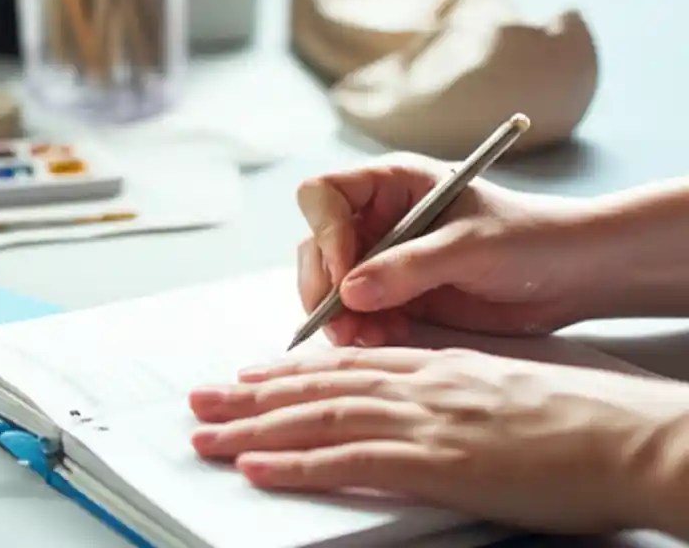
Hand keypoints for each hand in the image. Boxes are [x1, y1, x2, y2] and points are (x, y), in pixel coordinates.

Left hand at [188, 347, 688, 535]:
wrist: (633, 437)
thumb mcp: (504, 392)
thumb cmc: (583, 423)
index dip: (289, 371)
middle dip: (251, 396)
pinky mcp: (436, 464)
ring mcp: (423, 422)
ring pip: (317, 419)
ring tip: (205, 434)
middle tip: (200, 400)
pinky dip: (295, 466)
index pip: (345, 364)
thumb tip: (420, 409)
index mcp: (437, 367)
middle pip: (316, 387)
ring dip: (253, 429)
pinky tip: (257, 468)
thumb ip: (452, 394)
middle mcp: (419, 386)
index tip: (249, 375)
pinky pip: (348, 462)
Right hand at [295, 153, 596, 347]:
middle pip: (316, 246)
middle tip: (343, 323)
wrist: (573, 276)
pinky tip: (387, 340)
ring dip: (339, 316)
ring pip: (329, 286)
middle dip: (324, 287)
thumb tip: (347, 291)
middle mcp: (378, 218)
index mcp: (392, 184)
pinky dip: (361, 332)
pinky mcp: (395, 297)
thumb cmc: (530, 239)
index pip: (324, 195)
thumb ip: (409, 267)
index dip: (324, 231)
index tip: (344, 272)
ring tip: (370, 338)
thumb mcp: (470, 247)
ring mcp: (383, 259)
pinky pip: (355, 315)